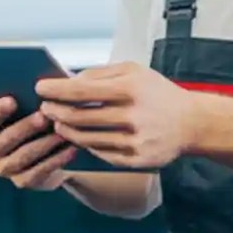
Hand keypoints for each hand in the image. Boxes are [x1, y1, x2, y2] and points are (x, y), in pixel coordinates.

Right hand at [0, 96, 76, 190]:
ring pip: (21, 158)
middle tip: (43, 116)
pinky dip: (55, 160)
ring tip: (62, 132)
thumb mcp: (36, 100)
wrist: (54, 146)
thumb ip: (34, 92)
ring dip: (43, 144)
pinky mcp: (23, 182)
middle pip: (2, 142)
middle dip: (23, 128)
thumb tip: (45, 79)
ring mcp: (5, 168)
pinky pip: (37, 173)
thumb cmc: (42, 113)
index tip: (12, 100)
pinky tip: (71, 149)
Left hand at [35, 62, 195, 169]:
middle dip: (56, 111)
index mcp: (131, 89)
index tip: (40, 87)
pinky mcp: (136, 161)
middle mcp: (133, 116)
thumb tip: (67, 81)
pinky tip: (79, 137)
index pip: (82, 91)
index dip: (56, 90)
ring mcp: (135, 141)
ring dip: (66, 130)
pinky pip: (100, 154)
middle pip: (79, 117)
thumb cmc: (158, 93)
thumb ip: (100, 73)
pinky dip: (85, 145)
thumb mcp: (134, 71)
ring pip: (86, 138)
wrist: (192, 123)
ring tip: (58, 122)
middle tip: (45, 108)